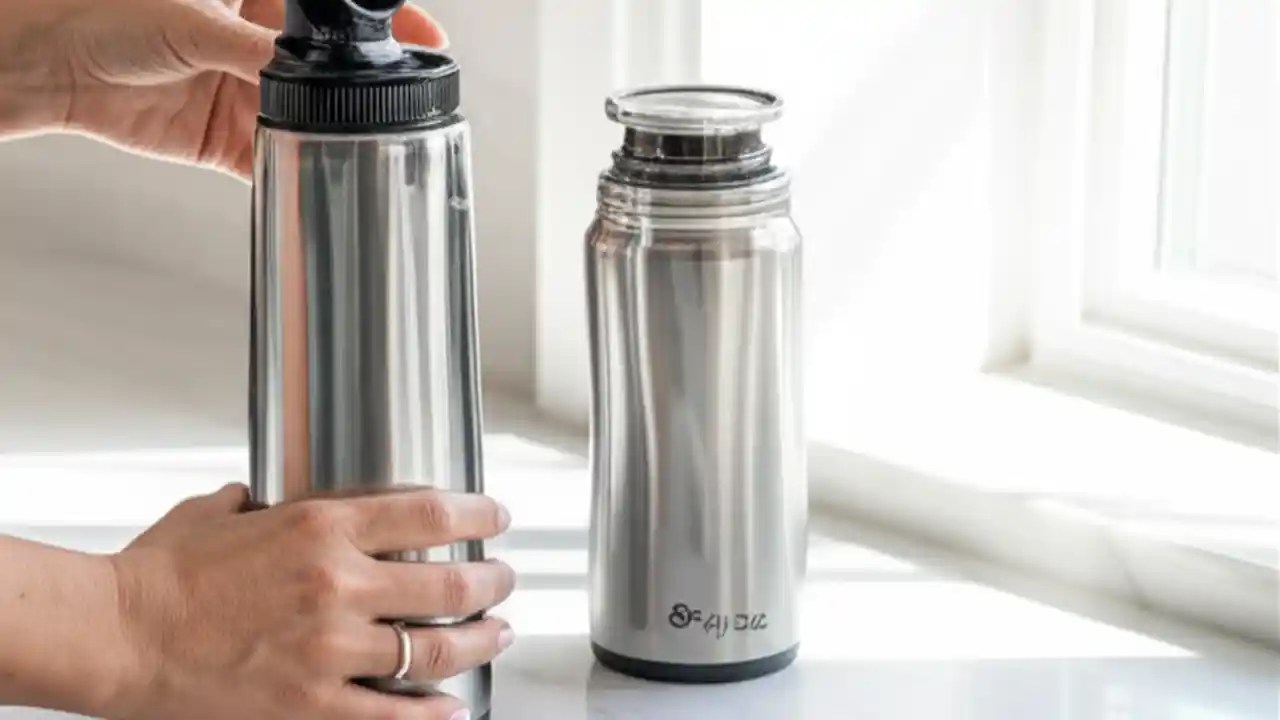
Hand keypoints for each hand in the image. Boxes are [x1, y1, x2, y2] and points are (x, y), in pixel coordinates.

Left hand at [0, 0, 445, 177]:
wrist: (50, 64)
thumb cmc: (105, 11)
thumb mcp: (194, 20)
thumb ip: (257, 52)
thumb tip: (302, 72)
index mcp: (261, 0)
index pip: (337, 16)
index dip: (385, 30)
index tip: (425, 41)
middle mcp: (260, 48)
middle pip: (330, 75)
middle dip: (363, 93)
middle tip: (397, 108)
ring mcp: (247, 95)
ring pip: (308, 122)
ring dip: (329, 138)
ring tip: (356, 148)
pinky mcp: (227, 140)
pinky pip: (272, 162)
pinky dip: (291, 177)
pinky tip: (313, 181)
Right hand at [106, 484, 514, 719]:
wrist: (117, 633)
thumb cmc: (159, 573)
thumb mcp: (214, 514)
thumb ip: (250, 503)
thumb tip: (250, 495)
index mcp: (320, 527)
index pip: (429, 513)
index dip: (477, 514)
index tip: (496, 517)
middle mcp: (338, 585)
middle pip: (449, 583)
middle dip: (492, 582)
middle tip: (506, 580)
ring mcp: (329, 649)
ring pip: (434, 649)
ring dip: (479, 642)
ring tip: (498, 634)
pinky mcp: (310, 704)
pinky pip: (391, 715)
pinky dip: (431, 714)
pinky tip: (452, 706)